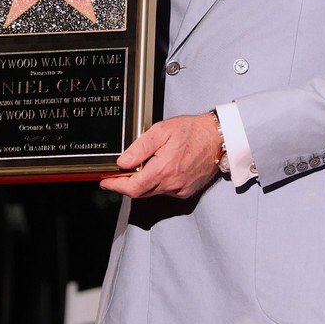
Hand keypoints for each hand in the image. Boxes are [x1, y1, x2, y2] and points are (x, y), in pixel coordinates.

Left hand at [99, 113, 221, 198]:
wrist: (218, 137)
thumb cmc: (192, 131)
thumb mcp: (161, 131)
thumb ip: (140, 148)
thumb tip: (122, 162)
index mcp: (163, 170)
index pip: (133, 188)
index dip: (116, 186)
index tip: (105, 182)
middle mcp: (171, 184)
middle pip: (141, 192)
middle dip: (127, 184)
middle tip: (119, 173)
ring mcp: (180, 189)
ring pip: (153, 192)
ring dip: (144, 182)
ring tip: (145, 165)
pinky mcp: (187, 190)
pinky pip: (166, 191)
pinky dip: (158, 183)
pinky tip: (162, 168)